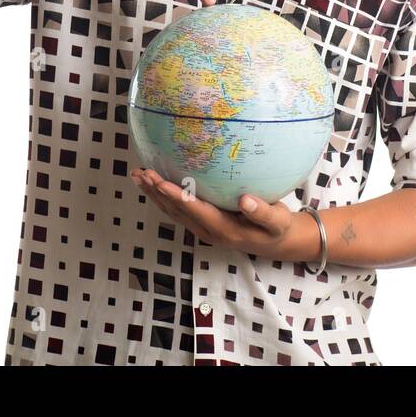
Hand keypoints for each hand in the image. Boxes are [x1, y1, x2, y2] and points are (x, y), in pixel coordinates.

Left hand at [129, 167, 311, 261]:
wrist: (277, 243)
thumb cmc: (278, 229)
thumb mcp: (278, 222)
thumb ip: (262, 213)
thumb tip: (246, 199)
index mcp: (224, 230)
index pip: (195, 211)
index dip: (177, 197)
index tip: (160, 182)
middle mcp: (208, 231)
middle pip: (176, 211)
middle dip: (157, 192)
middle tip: (141, 173)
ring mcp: (203, 229)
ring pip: (173, 212)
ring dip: (154, 194)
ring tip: (137, 176)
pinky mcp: (203, 223)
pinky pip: (178, 210)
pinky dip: (163, 196)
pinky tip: (154, 183)